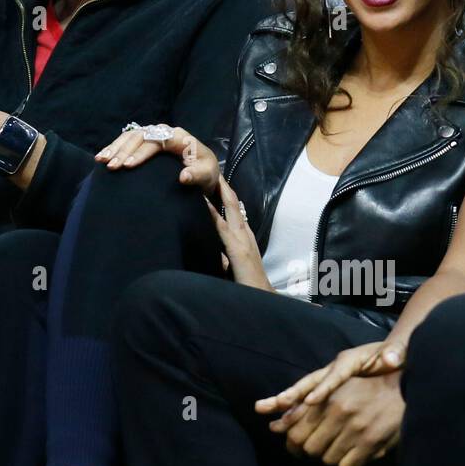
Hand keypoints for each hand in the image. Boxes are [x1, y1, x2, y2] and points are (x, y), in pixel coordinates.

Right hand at [96, 123, 219, 192]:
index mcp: (179, 137)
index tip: (128, 166)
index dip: (141, 152)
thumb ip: (196, 175)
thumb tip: (183, 177)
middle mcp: (165, 131)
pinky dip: (115, 147)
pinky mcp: (147, 140)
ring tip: (101, 160)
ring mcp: (155, 134)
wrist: (203, 170)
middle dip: (123, 150)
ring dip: (115, 147)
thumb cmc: (205, 173)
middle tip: (111, 165)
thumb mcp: (206, 175)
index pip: (157, 141)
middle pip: (140, 137)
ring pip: (131, 136)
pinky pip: (128, 140)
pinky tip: (102, 156)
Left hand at [207, 174, 270, 289]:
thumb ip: (226, 259)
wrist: (261, 299)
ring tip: (207, 176)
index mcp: (244, 238)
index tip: (215, 180)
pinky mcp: (237, 249)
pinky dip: (213, 213)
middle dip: (223, 185)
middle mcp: (245, 234)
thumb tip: (217, 254)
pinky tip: (203, 202)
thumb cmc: (248, 286)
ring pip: (229, 209)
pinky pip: (223, 227)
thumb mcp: (234, 268)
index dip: (225, 195)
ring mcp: (242, 240)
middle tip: (211, 167)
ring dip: (219, 192)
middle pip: (233, 203)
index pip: (234, 211)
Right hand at [254, 338, 405, 417]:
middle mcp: (335, 367)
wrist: (394, 353)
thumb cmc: (396, 354)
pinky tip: (279, 420)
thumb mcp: (399, 351)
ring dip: (284, 400)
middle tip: (274, 404)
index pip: (336, 374)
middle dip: (293, 393)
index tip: (312, 400)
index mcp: (351, 359)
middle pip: (311, 380)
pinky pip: (307, 398)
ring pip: (304, 389)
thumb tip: (392, 358)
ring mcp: (330, 377)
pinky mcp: (329, 386)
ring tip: (261, 408)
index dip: (324, 387)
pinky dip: (293, 408)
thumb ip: (396, 353)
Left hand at [272, 370, 404, 465]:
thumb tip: (273, 425)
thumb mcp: (335, 388)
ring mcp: (355, 428)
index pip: (294, 427)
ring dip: (330, 457)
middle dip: (309, 451)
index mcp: (326, 396)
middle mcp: (338, 411)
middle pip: (307, 447)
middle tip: (317, 450)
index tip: (295, 447)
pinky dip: (347, 464)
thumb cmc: (366, 388)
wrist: (404, 387)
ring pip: (326, 459)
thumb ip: (304, 405)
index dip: (291, 442)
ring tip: (338, 448)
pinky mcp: (370, 442)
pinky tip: (352, 455)